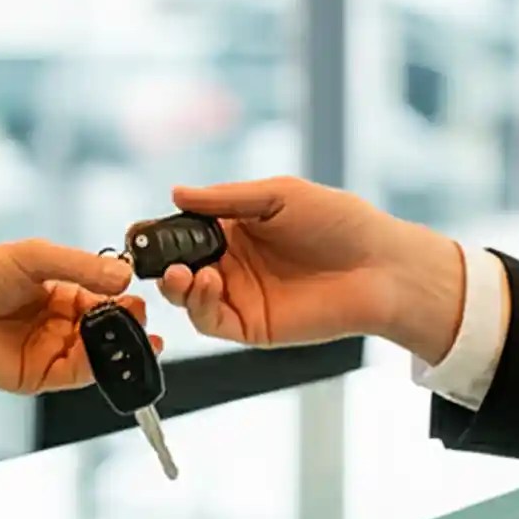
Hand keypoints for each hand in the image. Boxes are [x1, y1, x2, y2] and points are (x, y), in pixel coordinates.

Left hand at [0, 239, 160, 402]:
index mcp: (58, 291)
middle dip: (128, 326)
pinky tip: (107, 354)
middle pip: (106, 328)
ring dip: (119, 349)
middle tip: (141, 320)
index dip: (123, 300)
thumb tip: (124, 276)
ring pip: (96, 354)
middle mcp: (57, 322)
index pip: (103, 298)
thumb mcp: (34, 256)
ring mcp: (48, 350)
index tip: (138, 297)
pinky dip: (96, 367)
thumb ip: (81, 266)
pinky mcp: (38, 376)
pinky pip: (76, 374)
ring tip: (137, 340)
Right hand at [154, 176, 464, 362]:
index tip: (138, 231)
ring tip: (184, 272)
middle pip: (178, 267)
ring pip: (189, 297)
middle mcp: (233, 263)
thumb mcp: (279, 195)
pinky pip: (212, 321)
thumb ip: (226, 199)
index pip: (184, 231)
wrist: (381, 266)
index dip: (159, 232)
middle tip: (147, 256)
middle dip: (158, 263)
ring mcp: (241, 296)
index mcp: (236, 228)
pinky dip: (200, 304)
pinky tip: (208, 283)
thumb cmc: (339, 222)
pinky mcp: (252, 326)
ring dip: (176, 286)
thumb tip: (176, 192)